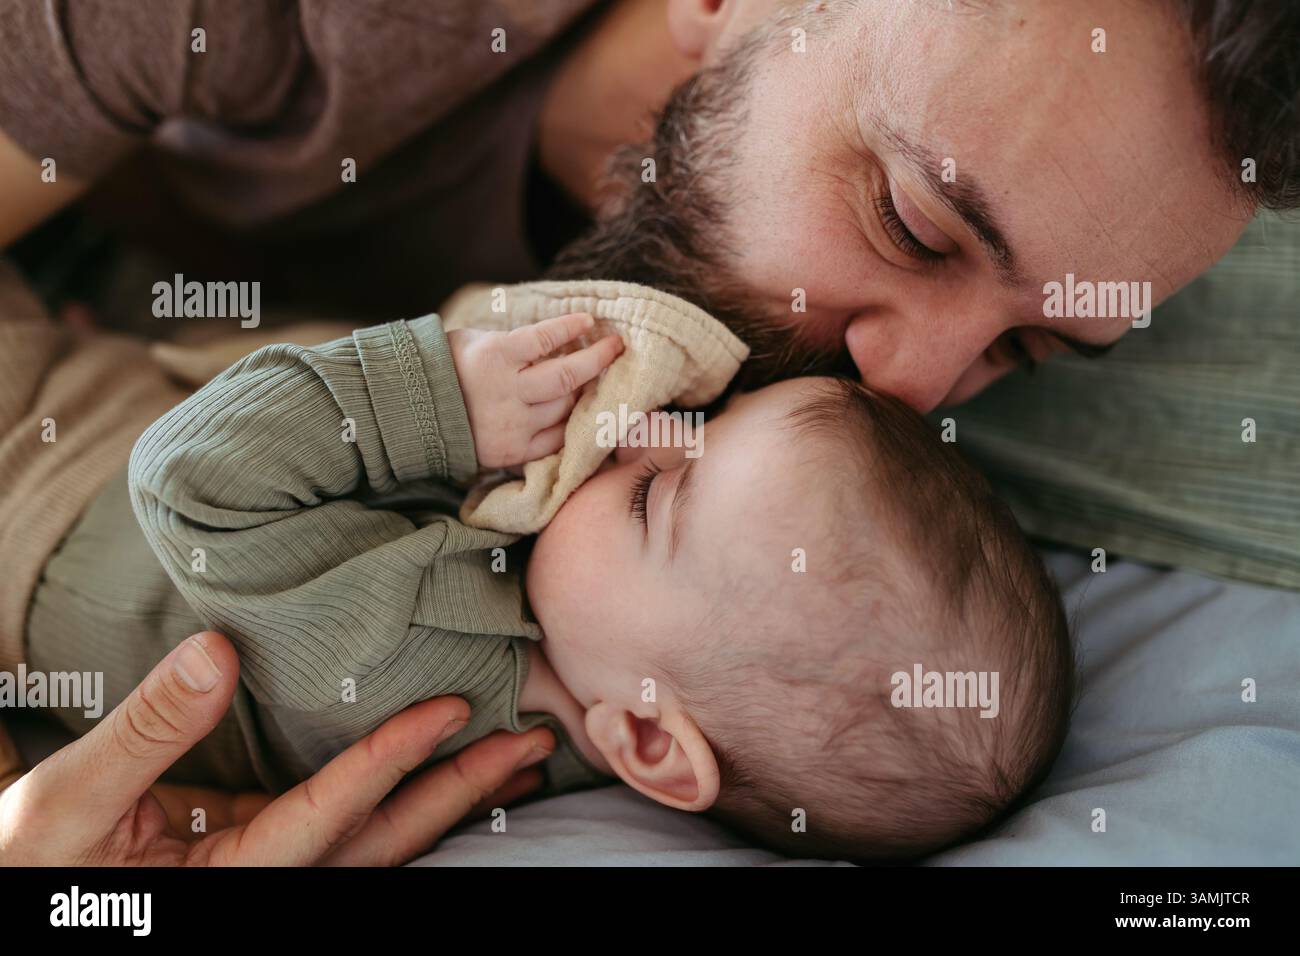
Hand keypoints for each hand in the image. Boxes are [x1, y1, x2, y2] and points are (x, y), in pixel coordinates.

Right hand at [0, 632, 554, 865]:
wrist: (18, 898)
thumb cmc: (29, 866)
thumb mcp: (69, 801)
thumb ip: (147, 729)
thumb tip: (217, 651)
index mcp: (229, 881)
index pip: (328, 815)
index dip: (391, 760)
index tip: (453, 710)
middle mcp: (267, 889)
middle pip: (385, 842)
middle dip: (461, 791)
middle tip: (533, 742)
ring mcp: (273, 878)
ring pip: (383, 845)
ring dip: (451, 800)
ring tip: (517, 758)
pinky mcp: (266, 860)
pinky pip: (355, 834)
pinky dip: (406, 799)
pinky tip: (442, 769)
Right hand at [449, 312, 622, 467]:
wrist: (414, 414)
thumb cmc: (449, 368)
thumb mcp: (476, 340)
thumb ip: (514, 341)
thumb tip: (559, 337)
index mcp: (495, 356)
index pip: (544, 337)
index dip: (571, 327)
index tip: (590, 321)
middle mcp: (506, 391)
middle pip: (567, 376)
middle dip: (597, 360)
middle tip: (614, 348)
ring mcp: (511, 424)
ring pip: (565, 408)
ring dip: (583, 394)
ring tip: (593, 381)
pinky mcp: (512, 451)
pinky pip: (555, 440)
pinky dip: (570, 426)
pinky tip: (578, 414)